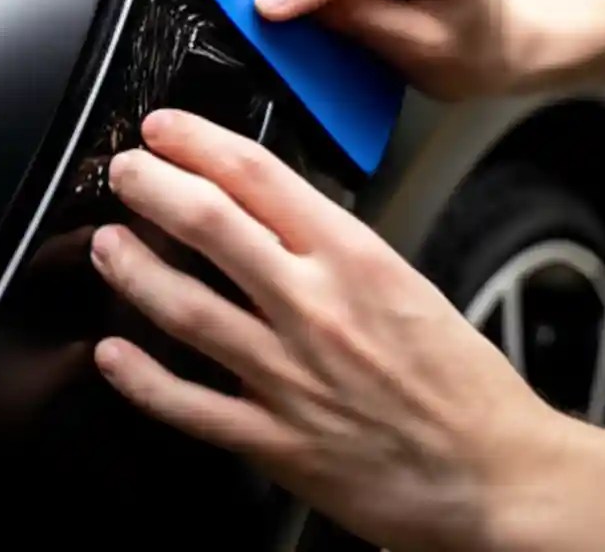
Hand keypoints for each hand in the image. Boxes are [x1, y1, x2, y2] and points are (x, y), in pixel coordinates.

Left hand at [90, 109, 569, 551]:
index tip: (166, 129)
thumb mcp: (408, 286)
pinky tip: (112, 353)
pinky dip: (141, 377)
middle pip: (209, 225)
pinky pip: (188, 404)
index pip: (259, 175)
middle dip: (152, 187)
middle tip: (125, 173)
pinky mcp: (274, 440)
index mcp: (355, 261)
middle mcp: (315, 309)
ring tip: (108, 245)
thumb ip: (338, 250)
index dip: (197, 141)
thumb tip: (276, 214)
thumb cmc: (463, 384)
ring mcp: (288, 375)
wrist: (497, 474)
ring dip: (133, 269)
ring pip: (185, 307)